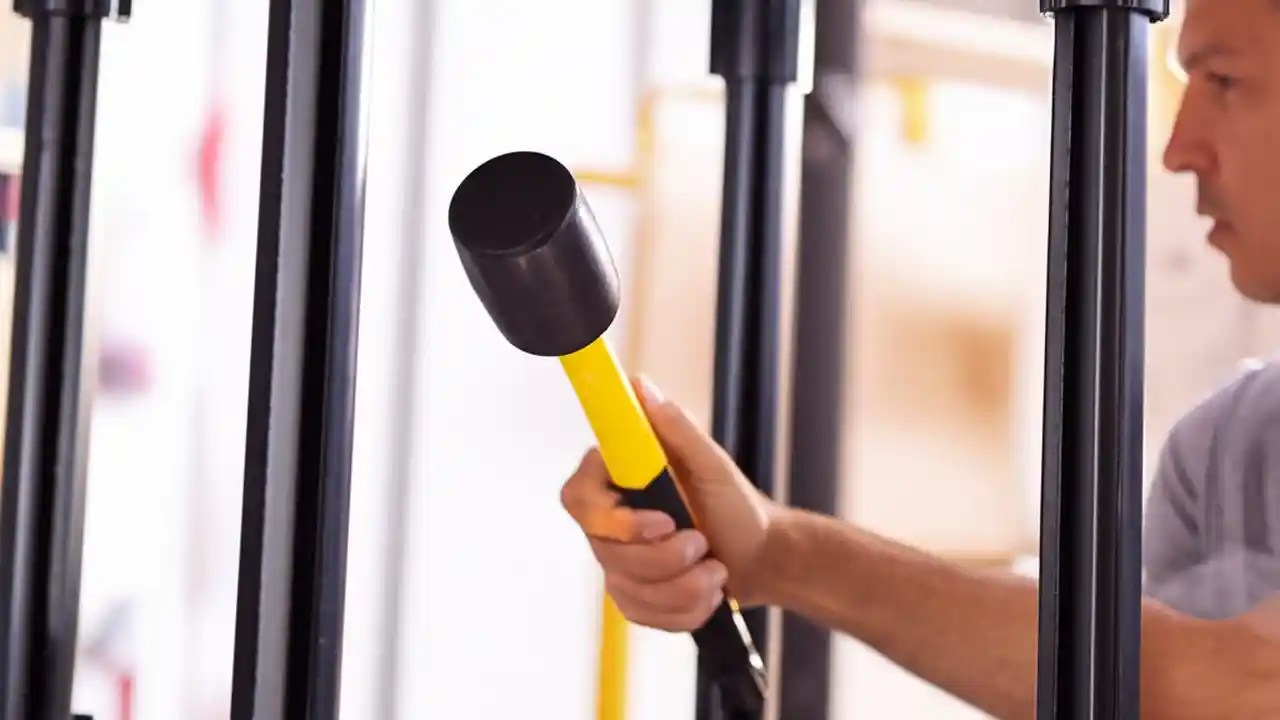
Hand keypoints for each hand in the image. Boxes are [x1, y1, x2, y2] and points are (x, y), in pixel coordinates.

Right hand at [560, 376, 780, 631]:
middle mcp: (610, 520)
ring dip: (681, 585)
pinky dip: (682, 608)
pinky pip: (640, 613)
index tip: (663, 521)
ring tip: (715, 569)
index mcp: (620, 480)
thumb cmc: (737, 506)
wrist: (761, 558)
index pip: (578, 498)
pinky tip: (706, 591)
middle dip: (663, 558)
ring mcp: (617, 561)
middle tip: (702, 545)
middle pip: (605, 551)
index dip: (614, 519)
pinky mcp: (632, 596)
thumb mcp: (712, 463)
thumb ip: (674, 426)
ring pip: (625, 587)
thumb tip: (640, 386)